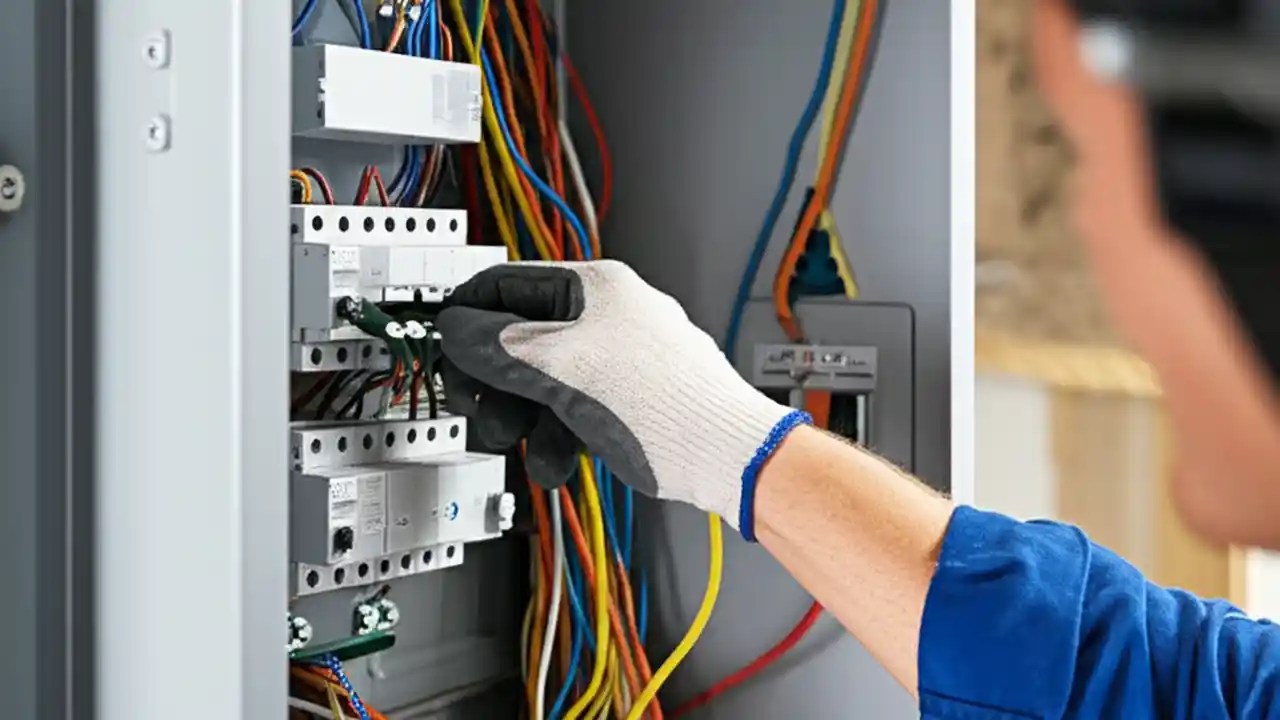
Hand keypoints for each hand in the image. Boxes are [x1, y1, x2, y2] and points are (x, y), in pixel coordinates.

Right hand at [436, 260, 799, 530]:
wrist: (728, 457)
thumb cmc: (666, 405)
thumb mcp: (561, 369)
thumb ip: (497, 347)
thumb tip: (455, 328)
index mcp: (595, 288)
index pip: (506, 285)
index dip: (466, 318)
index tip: (442, 349)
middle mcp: (609, 316)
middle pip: (521, 341)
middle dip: (494, 383)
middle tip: (477, 410)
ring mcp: (622, 359)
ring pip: (545, 382)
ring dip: (524, 419)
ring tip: (520, 443)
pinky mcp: (630, 400)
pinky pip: (574, 410)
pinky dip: (558, 435)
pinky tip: (558, 460)